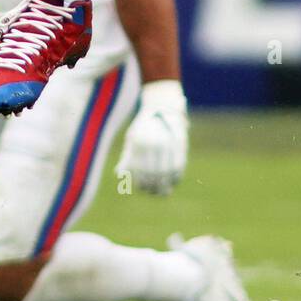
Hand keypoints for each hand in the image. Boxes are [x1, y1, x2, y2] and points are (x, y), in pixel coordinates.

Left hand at [115, 80, 187, 194]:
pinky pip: (179, 165)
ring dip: (166, 185)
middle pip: (154, 173)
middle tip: (153, 192)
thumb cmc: (143, 125)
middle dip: (154, 186)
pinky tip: (173, 182)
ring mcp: (169, 143)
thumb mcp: (132, 137)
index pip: (140, 170)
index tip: (142, 189)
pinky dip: (177, 177)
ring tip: (164, 192)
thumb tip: (119, 175)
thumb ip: (127, 156)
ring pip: (168, 172)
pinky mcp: (181, 144)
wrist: (162, 107)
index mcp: (140, 142)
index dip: (141, 183)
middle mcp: (155, 143)